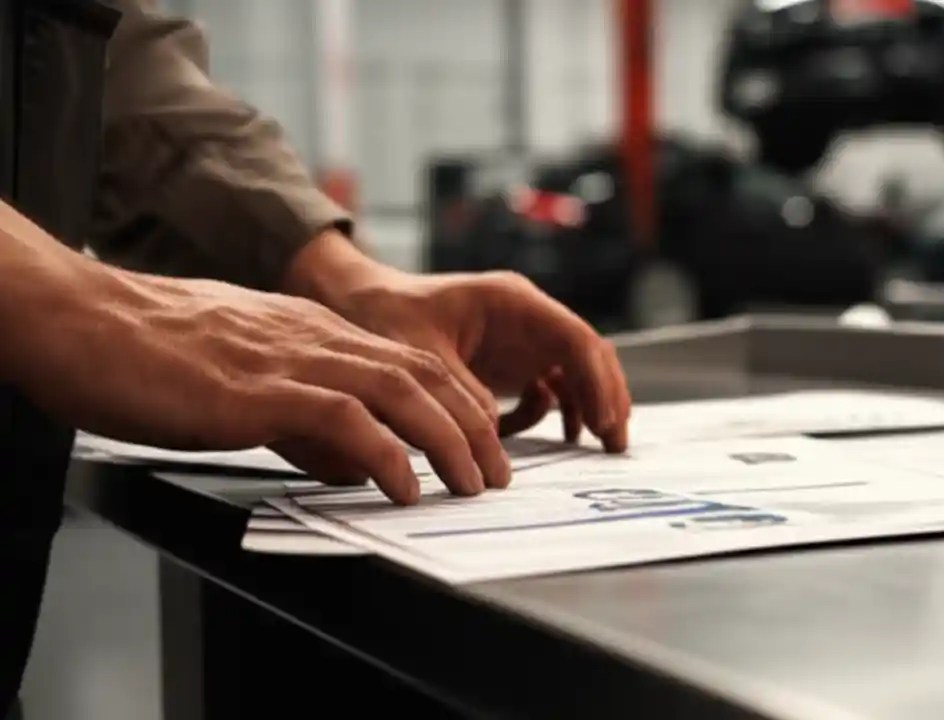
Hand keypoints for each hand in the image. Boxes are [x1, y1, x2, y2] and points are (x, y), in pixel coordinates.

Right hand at [0, 216, 507, 503]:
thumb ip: (301, 415)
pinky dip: (388, 455)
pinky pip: (348, 419)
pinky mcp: (261, 389)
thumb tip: (351, 462)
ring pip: (402, 392)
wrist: (82, 322)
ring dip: (450, 441)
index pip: (410, 361)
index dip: (456, 404)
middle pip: (425, 374)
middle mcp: (316, 337)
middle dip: (473, 426)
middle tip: (497, 473)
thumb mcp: (244, 379)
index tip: (481, 442)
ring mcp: (292, 358)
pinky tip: (405, 486)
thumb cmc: (149, 352)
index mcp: (313, 331)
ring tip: (474, 484)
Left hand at [283, 232, 630, 451]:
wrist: (357, 303)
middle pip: (587, 356)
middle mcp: (525, 318)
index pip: (574, 339)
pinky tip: (562, 435)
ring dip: (590, 406)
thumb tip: (492, 432)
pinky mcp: (509, 363)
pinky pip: (550, 387)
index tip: (602, 422)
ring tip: (601, 444)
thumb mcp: (420, 354)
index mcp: (512, 302)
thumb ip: (459, 392)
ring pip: (575, 372)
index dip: (595, 381)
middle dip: (606, 396)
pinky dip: (559, 411)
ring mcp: (520, 340)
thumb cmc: (385, 314)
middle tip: (614, 442)